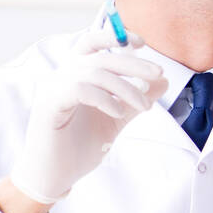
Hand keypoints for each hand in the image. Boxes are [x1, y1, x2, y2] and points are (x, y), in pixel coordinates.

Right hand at [9, 27, 166, 203]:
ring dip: (126, 87)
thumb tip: (163, 81)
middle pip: (100, 56)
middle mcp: (61, 76)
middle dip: (133, 63)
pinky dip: (105, 98)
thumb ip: (136, 99)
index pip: (91, 42)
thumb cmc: (80, 145)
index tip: (141, 43)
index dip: (114, 36)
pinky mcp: (49, 105)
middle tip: (158, 74)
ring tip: (144, 106)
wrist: (56, 176)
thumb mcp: (116, 118)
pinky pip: (80, 89)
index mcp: (75, 74)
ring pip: (94, 72)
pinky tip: (118, 111)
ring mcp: (52, 89)